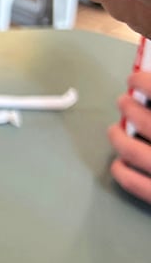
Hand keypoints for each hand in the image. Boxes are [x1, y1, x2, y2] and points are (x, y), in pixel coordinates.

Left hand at [108, 72, 150, 202]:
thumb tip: (149, 87)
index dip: (146, 82)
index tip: (135, 78)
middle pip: (145, 120)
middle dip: (129, 107)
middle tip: (123, 101)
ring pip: (133, 150)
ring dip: (119, 136)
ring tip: (115, 130)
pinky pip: (134, 183)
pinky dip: (121, 171)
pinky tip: (119, 163)